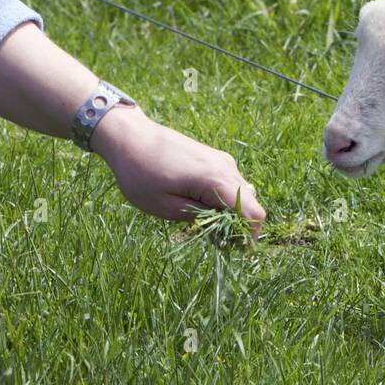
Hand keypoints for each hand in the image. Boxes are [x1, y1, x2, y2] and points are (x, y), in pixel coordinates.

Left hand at [90, 105, 266, 233]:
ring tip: (200, 221)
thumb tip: (223, 230)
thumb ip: (199, 219)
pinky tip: (198, 204)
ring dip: (229, 212)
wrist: (130, 136)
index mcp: (216, 180)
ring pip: (242, 194)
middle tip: (211, 238)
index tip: (230, 248)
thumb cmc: (141, 173)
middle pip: (251, 204)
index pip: (254, 212)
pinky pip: (230, 184)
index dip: (248, 234)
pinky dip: (223, 199)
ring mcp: (222, 160)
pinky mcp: (215, 158)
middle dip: (238, 225)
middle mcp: (227, 167)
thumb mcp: (165, 206)